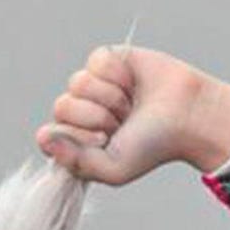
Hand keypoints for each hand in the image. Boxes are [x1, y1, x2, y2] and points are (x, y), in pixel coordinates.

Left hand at [35, 45, 229, 184]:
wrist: (186, 115)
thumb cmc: (152, 147)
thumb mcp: (112, 168)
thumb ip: (74, 161)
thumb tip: (42, 138)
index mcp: (77, 144)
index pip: (50, 135)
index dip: (79, 137)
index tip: (106, 141)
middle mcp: (80, 116)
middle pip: (62, 106)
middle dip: (97, 116)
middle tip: (123, 122)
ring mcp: (92, 87)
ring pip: (78, 82)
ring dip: (110, 96)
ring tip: (131, 104)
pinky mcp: (106, 61)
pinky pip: (95, 61)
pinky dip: (117, 73)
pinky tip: (133, 83)